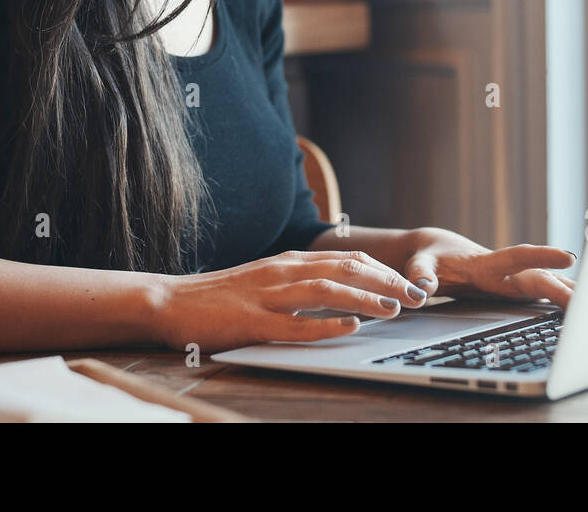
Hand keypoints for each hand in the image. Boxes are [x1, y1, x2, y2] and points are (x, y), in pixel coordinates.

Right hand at [153, 250, 430, 351]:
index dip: (380, 270)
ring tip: (393, 308)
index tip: (406, 282)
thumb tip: (337, 290)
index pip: (345, 258)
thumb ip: (297, 282)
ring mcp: (267, 296)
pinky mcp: (253, 322)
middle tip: (416, 295)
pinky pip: (295, 324)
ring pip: (326, 290)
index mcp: (287, 262)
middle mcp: (282, 272)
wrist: (171, 301)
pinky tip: (349, 328)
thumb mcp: (264, 280)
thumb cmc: (219, 296)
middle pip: (344, 269)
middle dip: (385, 281)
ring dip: (364, 299)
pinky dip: (326, 325)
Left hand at [400, 228, 576, 306]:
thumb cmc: (429, 259)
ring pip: (548, 284)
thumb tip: (422, 290)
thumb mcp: (419, 266)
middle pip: (541, 278)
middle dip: (567, 288)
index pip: (518, 258)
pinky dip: (564, 299)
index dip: (542, 257)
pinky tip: (583, 308)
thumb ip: (420, 276)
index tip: (568, 257)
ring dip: (572, 294)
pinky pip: (544, 291)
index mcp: (486, 264)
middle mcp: (505, 271)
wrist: (437, 250)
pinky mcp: (515, 288)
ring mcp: (512, 279)